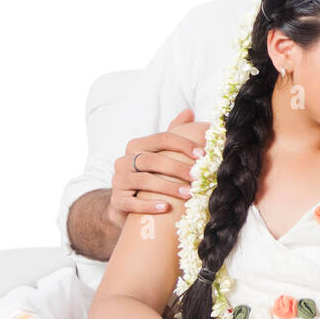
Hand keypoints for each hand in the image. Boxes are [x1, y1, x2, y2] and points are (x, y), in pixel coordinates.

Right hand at [108, 109, 209, 226]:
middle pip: (153, 160)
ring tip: (188, 194)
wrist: (125, 203)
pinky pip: (131, 203)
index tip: (203, 155)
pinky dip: (149, 205)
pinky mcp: (116, 200)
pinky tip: (165, 208)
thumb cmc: (149, 175)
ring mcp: (118, 180)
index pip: (162, 139)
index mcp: (137, 146)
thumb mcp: (160, 154)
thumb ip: (172, 133)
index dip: (183, 145)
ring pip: (144, 180)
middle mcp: (125, 160)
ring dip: (169, 187)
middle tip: (198, 177)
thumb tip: (189, 111)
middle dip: (178, 168)